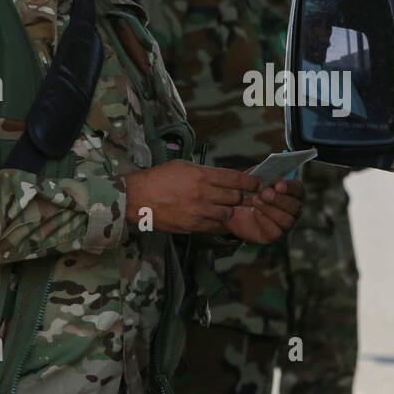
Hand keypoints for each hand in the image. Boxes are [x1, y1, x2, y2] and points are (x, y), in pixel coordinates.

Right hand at [123, 160, 259, 233]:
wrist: (138, 198)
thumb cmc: (159, 178)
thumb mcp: (183, 166)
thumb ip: (204, 172)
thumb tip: (221, 177)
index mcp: (202, 176)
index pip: (235, 179)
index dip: (249, 182)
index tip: (255, 184)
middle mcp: (203, 194)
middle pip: (235, 197)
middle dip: (239, 197)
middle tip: (239, 196)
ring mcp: (199, 212)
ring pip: (227, 214)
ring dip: (228, 210)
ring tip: (223, 207)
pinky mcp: (193, 226)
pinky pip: (214, 226)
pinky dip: (217, 223)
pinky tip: (214, 218)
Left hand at [224, 179, 304, 243]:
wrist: (235, 212)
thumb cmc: (249, 192)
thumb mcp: (252, 179)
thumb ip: (259, 174)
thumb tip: (263, 171)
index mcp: (292, 192)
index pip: (298, 189)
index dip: (290, 187)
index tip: (278, 184)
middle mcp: (293, 209)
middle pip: (295, 206)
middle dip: (279, 199)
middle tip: (265, 193)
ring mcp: (286, 224)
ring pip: (287, 220)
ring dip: (271, 209)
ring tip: (256, 201)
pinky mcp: (276, 236)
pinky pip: (277, 232)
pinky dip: (266, 222)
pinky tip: (256, 213)